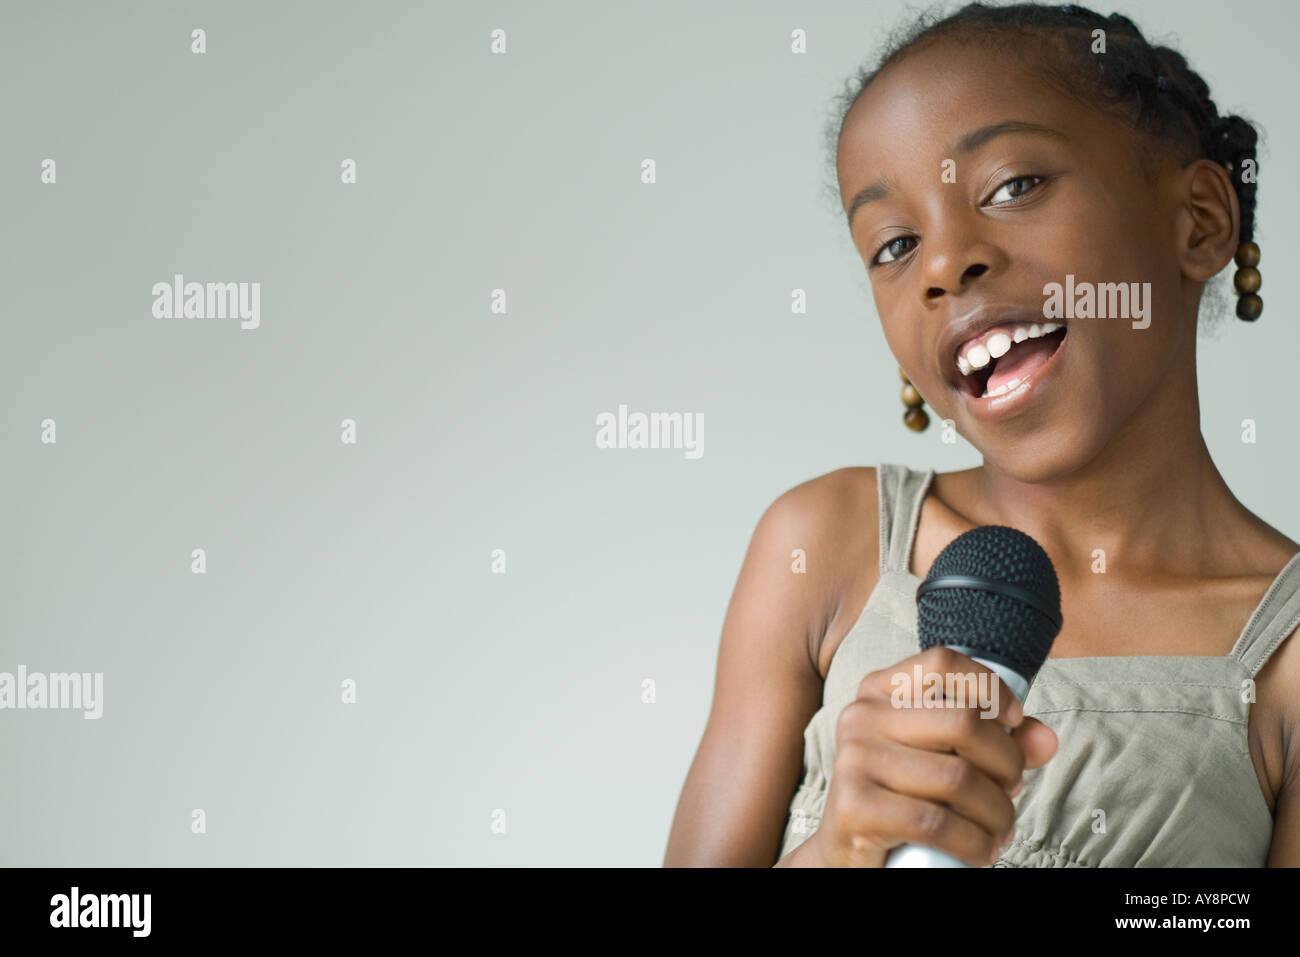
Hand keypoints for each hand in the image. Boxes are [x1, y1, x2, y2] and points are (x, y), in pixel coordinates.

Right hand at [810, 646, 1058, 866]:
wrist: (848, 850)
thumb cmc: (904, 796)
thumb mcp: (945, 757)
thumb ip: (995, 741)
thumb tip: (1045, 739)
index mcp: (879, 691)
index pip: (942, 662)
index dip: (990, 688)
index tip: (1015, 722)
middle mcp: (861, 717)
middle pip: (963, 722)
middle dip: (1006, 762)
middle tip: (1012, 789)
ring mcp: (854, 760)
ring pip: (957, 778)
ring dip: (997, 812)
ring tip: (1000, 828)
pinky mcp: (854, 807)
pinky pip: (937, 822)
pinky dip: (974, 843)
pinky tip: (981, 851)